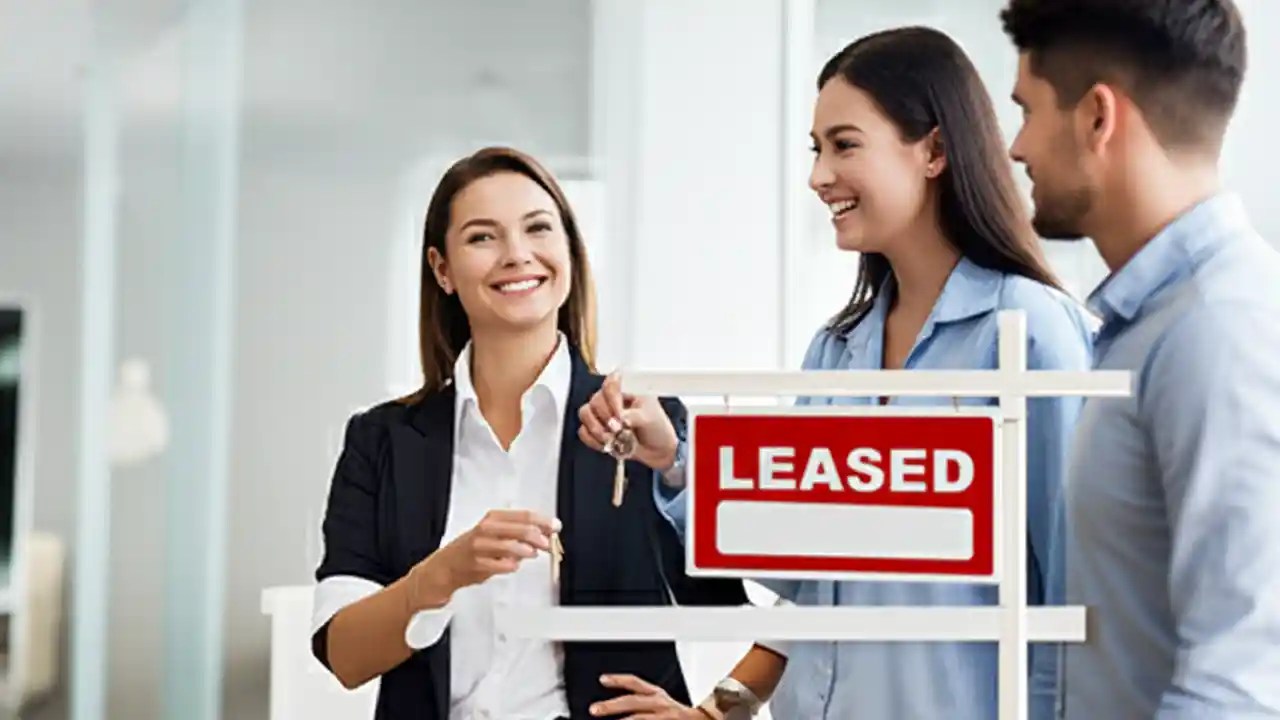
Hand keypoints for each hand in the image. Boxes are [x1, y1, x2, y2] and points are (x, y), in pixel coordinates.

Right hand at [410, 509, 558, 607]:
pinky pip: (504, 565)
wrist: (447, 566)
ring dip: (528, 551)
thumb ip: (518, 532)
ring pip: (514, 546)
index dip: (544, 522)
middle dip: (540, 538)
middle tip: (548, 544)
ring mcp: (481, 546)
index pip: (525, 515)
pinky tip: (513, 565)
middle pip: (523, 530)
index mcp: (493, 517)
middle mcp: (487, 529)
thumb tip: (545, 532)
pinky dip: (513, 565)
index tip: (555, 527)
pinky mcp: (478, 564)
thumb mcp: (495, 533)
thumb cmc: (473, 548)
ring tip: (532, 554)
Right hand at [578, 372, 678, 471]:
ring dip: (597, 429)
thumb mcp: (649, 418)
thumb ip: (632, 416)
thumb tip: (617, 419)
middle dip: (606, 419)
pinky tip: (606, 445)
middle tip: (619, 430)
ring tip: (611, 439)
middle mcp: (612, 399)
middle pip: (595, 401)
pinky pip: (584, 431)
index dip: (611, 399)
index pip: (609, 384)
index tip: (620, 415)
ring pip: (585, 414)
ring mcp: (603, 415)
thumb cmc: (658, 428)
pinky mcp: (598, 430)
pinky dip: (593, 440)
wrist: (659, 451)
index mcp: (626, 390)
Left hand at [590, 674, 705, 718]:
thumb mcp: (661, 703)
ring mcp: (664, 716)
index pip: (635, 683)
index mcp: (657, 694)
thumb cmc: (677, 714)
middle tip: (594, 709)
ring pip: (639, 718)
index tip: (602, 679)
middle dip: (611, 705)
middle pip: (632, 702)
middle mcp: (661, 704)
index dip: (618, 680)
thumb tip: (614, 705)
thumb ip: (642, 700)